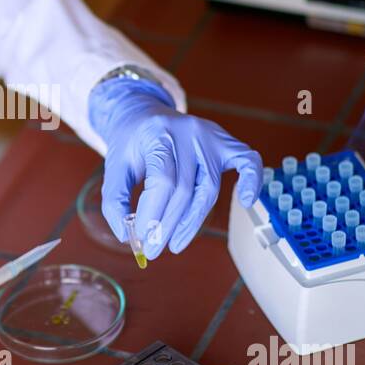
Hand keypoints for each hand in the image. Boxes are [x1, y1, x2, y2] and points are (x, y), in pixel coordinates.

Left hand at [90, 76, 261, 260]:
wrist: (144, 114)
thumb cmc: (130, 143)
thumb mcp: (113, 166)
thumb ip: (114, 200)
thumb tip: (126, 236)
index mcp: (157, 133)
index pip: (162, 181)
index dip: (153, 215)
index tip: (141, 240)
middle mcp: (188, 131)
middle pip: (185, 189)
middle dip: (169, 225)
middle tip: (155, 250)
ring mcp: (210, 136)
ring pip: (209, 188)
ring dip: (193, 222)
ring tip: (175, 244)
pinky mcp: (225, 142)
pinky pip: (247, 161)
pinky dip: (251, 181)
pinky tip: (245, 201)